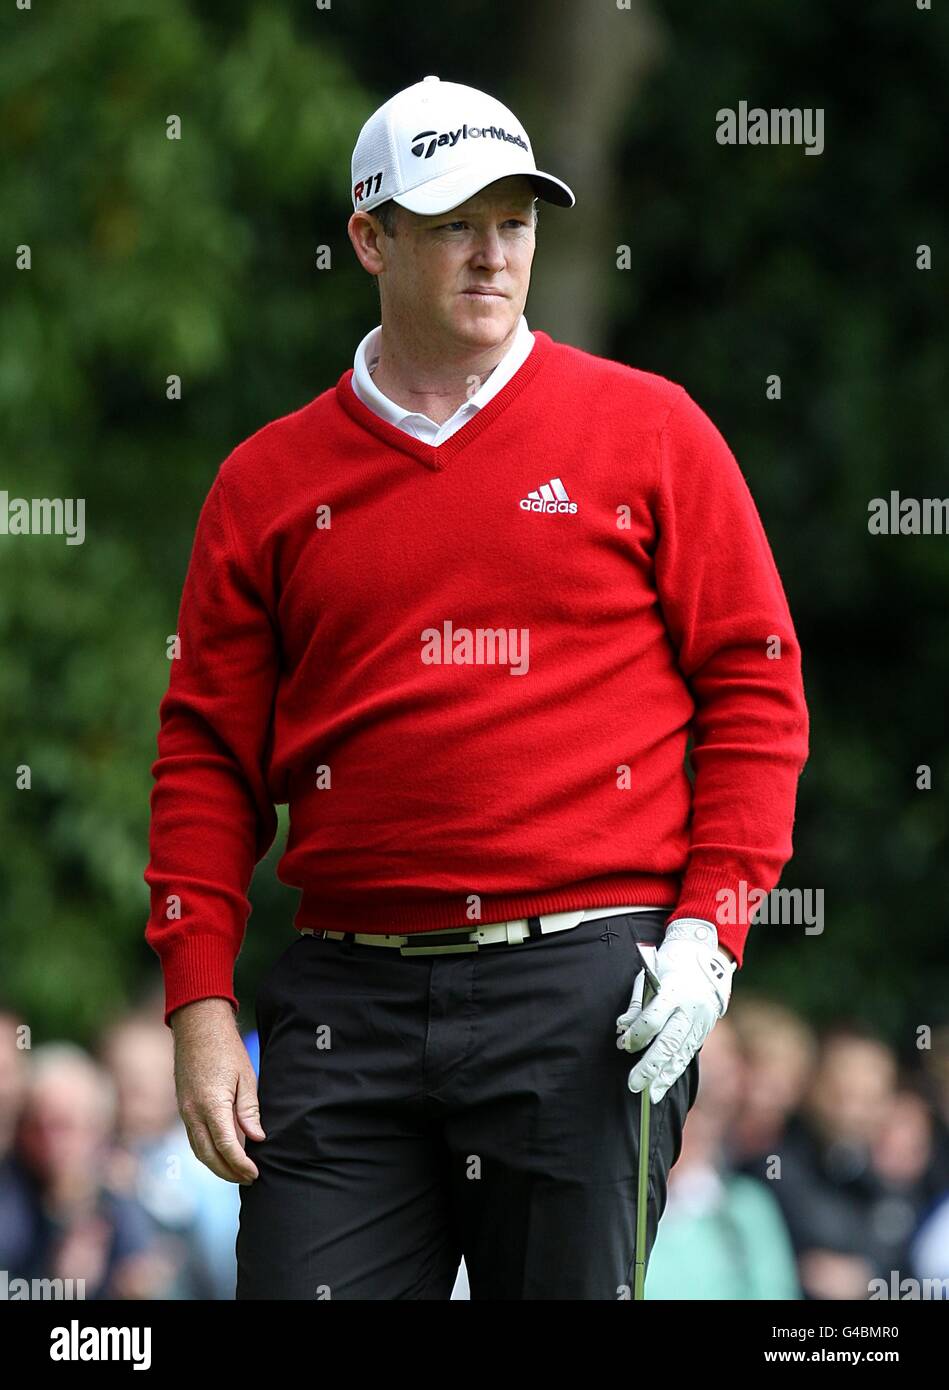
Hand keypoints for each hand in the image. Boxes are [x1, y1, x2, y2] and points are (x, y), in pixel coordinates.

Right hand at [170, 997, 265, 1183]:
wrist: (198, 1028)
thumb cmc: (226, 1049)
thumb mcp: (246, 1076)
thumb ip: (249, 1110)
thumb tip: (257, 1138)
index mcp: (211, 1104)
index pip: (226, 1146)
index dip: (241, 1164)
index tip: (255, 1173)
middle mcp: (193, 1112)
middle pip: (209, 1156)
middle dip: (228, 1172)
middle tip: (249, 1178)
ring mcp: (184, 1111)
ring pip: (198, 1150)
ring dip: (216, 1166)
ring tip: (237, 1171)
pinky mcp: (182, 1107)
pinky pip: (193, 1138)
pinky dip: (207, 1152)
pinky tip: (221, 1153)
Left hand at [615, 919, 735, 1102]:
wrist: (706, 958)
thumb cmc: (670, 965)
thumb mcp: (650, 975)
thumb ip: (637, 1003)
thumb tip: (623, 1028)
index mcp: (674, 990)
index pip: (654, 1019)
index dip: (637, 1035)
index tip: (624, 1044)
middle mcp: (689, 1009)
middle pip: (669, 1042)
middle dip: (650, 1066)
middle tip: (634, 1084)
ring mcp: (700, 1022)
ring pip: (681, 1053)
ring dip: (664, 1076)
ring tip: (650, 1094)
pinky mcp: (704, 1030)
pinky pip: (688, 1053)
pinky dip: (675, 1069)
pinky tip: (663, 1083)